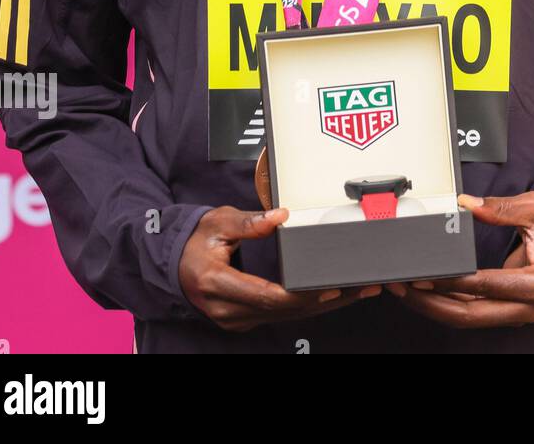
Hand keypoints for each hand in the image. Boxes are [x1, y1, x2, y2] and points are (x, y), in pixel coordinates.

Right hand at [178, 205, 381, 331]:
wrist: (175, 265)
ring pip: (285, 317)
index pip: (265, 295)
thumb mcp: (218, 222)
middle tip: (358, 287)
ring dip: (322, 306)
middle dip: (323, 300)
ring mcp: (235, 318)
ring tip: (357, 292)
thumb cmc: (196, 242)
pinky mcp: (244, 318)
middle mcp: (226, 308)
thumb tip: (279, 216)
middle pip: (282, 311)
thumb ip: (249, 222)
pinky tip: (333, 298)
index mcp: (217, 283)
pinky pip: (280, 316)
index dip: (299, 295)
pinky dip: (308, 307)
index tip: (328, 288)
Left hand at [387, 192, 533, 327]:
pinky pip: (471, 311)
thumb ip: (501, 209)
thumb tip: (467, 205)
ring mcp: (516, 312)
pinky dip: (445, 302)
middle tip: (402, 286)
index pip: (487, 286)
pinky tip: (424, 291)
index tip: (426, 275)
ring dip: (432, 305)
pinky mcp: (506, 310)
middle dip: (431, 303)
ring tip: (403, 289)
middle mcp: (527, 307)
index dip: (453, 282)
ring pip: (466, 317)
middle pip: (469, 315)